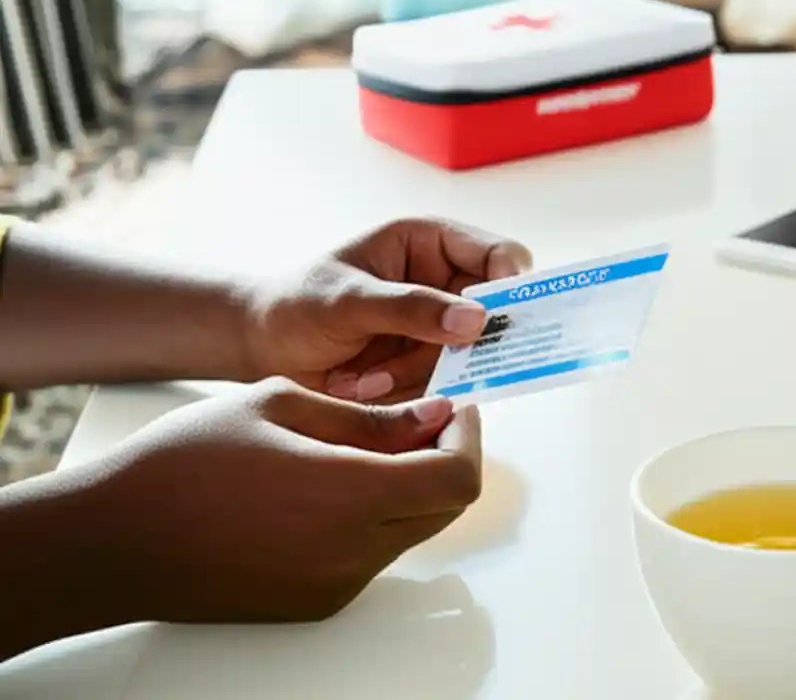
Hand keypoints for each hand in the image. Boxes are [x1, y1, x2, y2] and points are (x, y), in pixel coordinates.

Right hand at [78, 379, 480, 624]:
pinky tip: (328, 489)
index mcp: (348, 495)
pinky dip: (374, 520)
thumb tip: (434, 419)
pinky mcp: (315, 603)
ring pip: (410, 533)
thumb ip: (371, 418)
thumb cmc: (183, 463)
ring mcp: (336, 584)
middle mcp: (352, 551)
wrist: (113, 540)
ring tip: (363, 449)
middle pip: (444, 510)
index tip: (457, 411)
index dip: (469, 441)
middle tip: (422, 423)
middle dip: (445, 462)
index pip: (457, 480)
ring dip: (409, 490)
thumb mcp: (280, 405)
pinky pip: (372, 556)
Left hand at [245, 219, 531, 402]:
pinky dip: (406, 390)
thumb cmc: (297, 305)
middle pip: (494, 314)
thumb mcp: (349, 300)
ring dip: (418, 373)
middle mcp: (444, 284)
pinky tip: (363, 385)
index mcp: (431, 244)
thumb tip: (477, 319)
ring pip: (468, 357)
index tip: (498, 320)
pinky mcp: (427, 366)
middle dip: (458, 344)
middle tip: (433, 361)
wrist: (261, 351)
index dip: (513, 284)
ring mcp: (438, 328)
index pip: (500, 255)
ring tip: (364, 377)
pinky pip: (445, 383)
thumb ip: (410, 308)